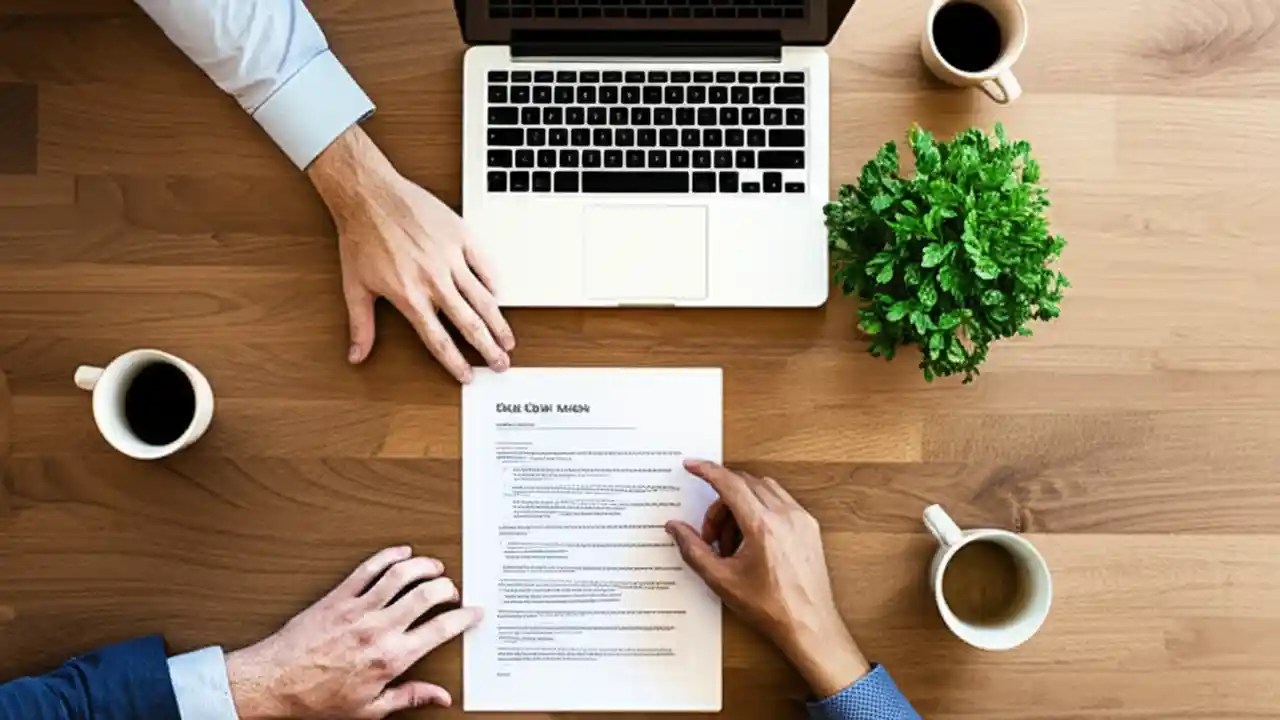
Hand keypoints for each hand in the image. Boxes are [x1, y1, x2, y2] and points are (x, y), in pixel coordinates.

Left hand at [225, 546, 482, 718]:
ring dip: (424, 566)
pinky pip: (369, 567)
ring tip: (434, 567)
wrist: (275, 684)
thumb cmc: (317, 699)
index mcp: (391, 657)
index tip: (473, 613)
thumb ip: (410, 697)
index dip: (464, 617)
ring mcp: (358, 608)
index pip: (441, 629)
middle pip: (427, 594)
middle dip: (448, 587)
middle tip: (453, 590)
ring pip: (401, 574)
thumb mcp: (370, 709)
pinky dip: (389, 555)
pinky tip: (401, 554)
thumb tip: (441, 697)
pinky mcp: (338, 596)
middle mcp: (378, 628)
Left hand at [307, 126, 514, 382]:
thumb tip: (356, 355)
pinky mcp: (459, 236)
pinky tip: (498, 296)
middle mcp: (433, 280)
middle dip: (488, 350)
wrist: (369, 195)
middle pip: (469, 325)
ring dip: (498, 323)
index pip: (438, 340)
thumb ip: (361, 325)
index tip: (468, 375)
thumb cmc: (361, 237)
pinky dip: (494, 282)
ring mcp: (450, 258)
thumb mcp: (355, 286)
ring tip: (508, 339)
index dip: (456, 363)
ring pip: (482, 299)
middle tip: (501, 364)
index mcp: (409, 296)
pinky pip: (484, 264)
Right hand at [665, 460, 869, 697]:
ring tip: (730, 542)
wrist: (809, 626)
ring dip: (740, 505)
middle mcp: (785, 516)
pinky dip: (760, 511)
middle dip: (721, 502)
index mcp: (763, 526)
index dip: (707, 471)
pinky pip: (780, 502)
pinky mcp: (809, 527)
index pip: (730, 484)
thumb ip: (694, 550)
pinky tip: (750, 540)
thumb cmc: (771, 608)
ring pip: (763, 490)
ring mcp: (801, 520)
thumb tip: (675, 528)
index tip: (692, 466)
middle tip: (709, 533)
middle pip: (744, 485)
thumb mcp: (722, 581)